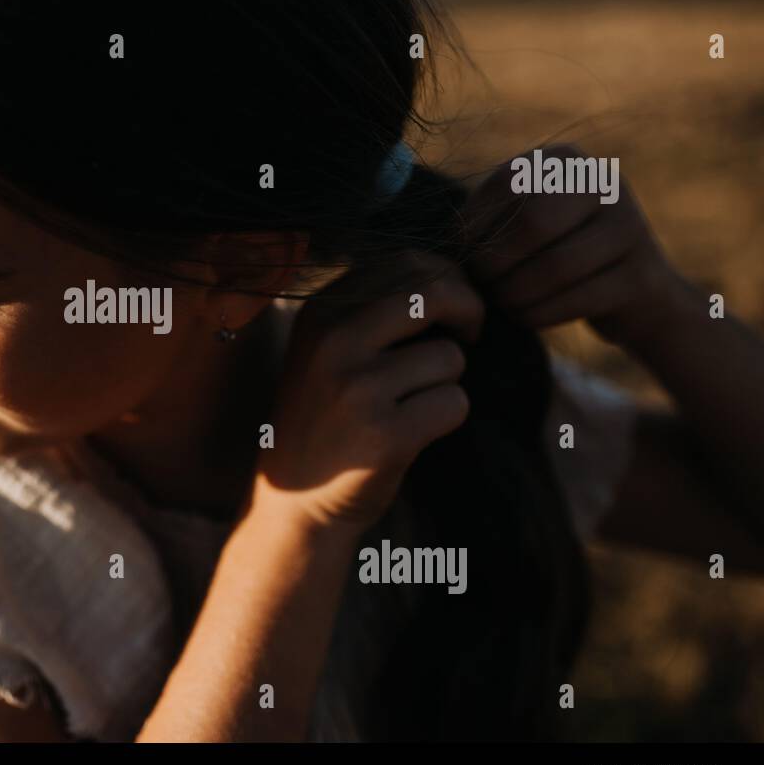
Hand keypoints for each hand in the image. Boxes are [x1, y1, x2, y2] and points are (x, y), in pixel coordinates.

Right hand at [251, 252, 483, 533]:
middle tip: (468, 335)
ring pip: (450, 356)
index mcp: (321, 312)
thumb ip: (374, 307)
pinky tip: (414, 431)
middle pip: (435, 295)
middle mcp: (335, 342)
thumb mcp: (327, 349)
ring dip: (447, 380)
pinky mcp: (385, 434)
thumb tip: (450, 277)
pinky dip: (446, 417)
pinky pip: (454, 403)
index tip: (451, 310)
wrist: (295, 500)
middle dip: (468, 312)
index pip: (407, 264)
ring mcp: (358, 388)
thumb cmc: (326, 417)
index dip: (447, 281)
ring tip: (410, 403)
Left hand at [463, 143, 684, 349]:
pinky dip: (539, 315)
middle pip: (532, 223)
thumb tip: (450, 245)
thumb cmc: (552, 252)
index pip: (506, 182)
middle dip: (495, 263)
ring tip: (501, 302)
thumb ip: (489, 219)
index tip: (460, 253)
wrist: (629, 294)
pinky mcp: (640, 276)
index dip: (473, 224)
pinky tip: (525, 316)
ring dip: (514, 294)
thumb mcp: (522, 221)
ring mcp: (630, 226)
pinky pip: (575, 300)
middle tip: (481, 285)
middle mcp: (603, 182)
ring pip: (555, 267)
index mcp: (565, 159)